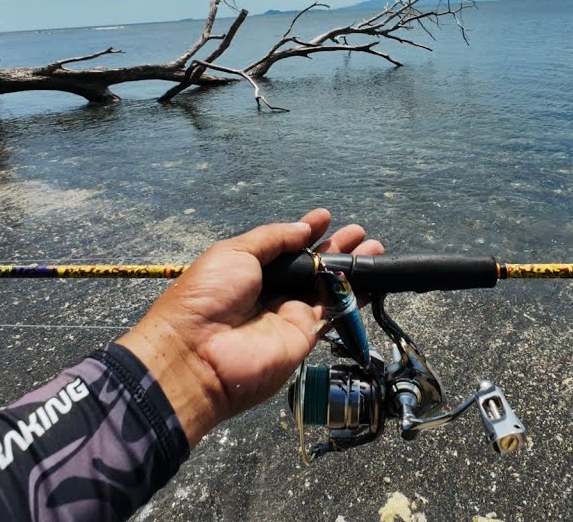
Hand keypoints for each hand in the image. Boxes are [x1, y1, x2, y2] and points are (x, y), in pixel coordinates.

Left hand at [116, 208, 383, 445]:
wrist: (198, 354)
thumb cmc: (208, 295)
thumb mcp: (234, 252)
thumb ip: (272, 238)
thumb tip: (303, 229)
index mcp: (249, 270)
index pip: (284, 248)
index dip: (305, 232)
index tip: (325, 217)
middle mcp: (271, 291)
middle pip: (310, 267)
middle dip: (334, 248)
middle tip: (358, 232)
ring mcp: (290, 314)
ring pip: (327, 286)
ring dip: (350, 267)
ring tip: (373, 248)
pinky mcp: (306, 335)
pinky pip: (333, 311)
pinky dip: (354, 294)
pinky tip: (370, 277)